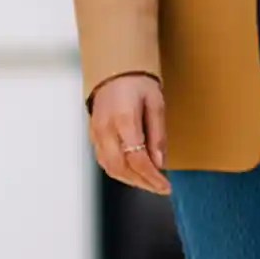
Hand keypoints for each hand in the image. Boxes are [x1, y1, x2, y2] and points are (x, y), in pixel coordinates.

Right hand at [88, 73, 170, 194]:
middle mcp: (106, 129)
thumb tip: (160, 162)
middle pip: (121, 168)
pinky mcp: (93, 135)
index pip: (137, 158)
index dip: (152, 177)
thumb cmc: (136, 82)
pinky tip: (134, 173)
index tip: (165, 186)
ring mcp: (96, 133)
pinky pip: (104, 161)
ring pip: (110, 168)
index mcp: (123, 119)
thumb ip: (158, 134)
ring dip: (131, 180)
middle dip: (142, 183)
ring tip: (150, 183)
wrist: (114, 70)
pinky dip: (120, 172)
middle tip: (160, 188)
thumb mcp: (156, 103)